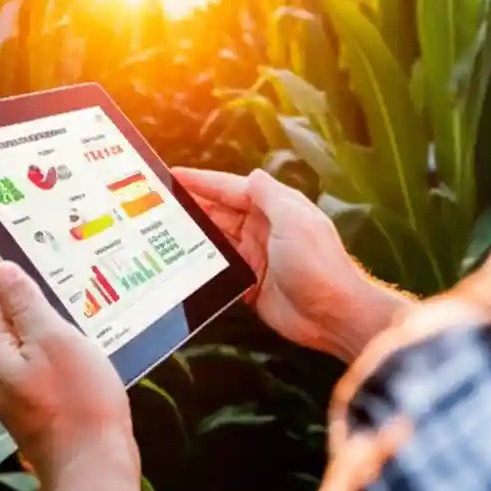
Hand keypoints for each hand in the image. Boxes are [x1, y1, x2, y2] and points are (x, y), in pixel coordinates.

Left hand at [0, 262, 138, 481]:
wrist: (94, 466)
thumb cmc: (76, 399)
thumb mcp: (52, 338)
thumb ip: (24, 303)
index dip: (28, 289)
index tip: (60, 280)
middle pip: (19, 329)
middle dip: (49, 314)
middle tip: (82, 300)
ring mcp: (20, 399)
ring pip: (38, 353)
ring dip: (64, 339)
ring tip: (93, 326)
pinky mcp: (43, 414)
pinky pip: (52, 375)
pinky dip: (71, 363)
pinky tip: (95, 360)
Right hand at [173, 168, 412, 361]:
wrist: (334, 316)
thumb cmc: (318, 264)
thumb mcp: (294, 221)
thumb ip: (270, 196)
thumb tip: (251, 175)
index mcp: (274, 210)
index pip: (232, 189)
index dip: (203, 182)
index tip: (174, 175)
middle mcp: (263, 230)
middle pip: (220, 213)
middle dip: (192, 207)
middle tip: (156, 204)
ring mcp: (256, 258)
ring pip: (216, 241)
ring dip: (193, 236)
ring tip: (159, 232)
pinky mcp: (251, 285)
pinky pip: (221, 271)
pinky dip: (203, 267)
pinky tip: (180, 265)